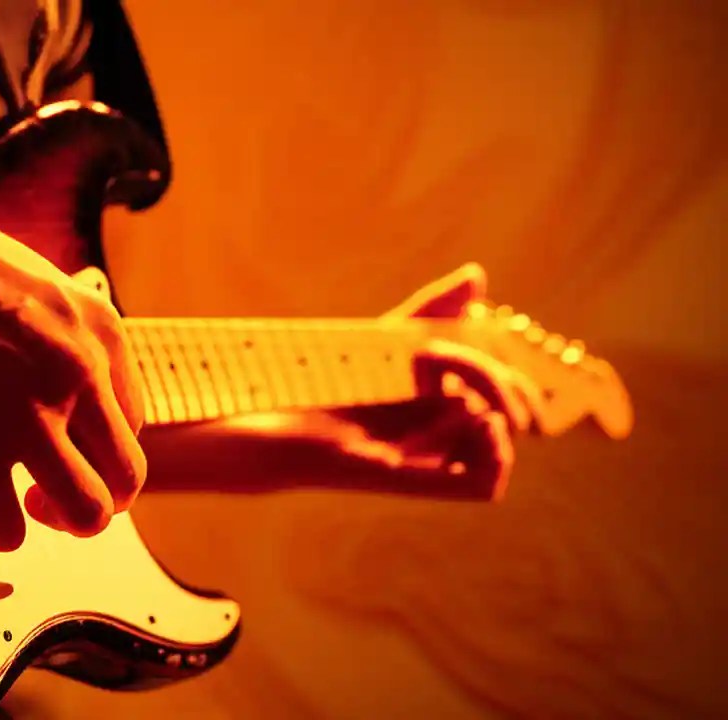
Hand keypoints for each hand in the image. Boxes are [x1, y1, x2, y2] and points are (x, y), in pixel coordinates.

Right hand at [0, 170, 145, 550]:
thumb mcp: (35, 284)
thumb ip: (60, 339)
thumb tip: (59, 385)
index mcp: (98, 331)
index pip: (133, 421)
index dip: (101, 448)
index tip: (74, 452)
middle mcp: (79, 374)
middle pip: (127, 475)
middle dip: (101, 499)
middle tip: (61, 498)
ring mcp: (30, 415)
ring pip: (89, 512)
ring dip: (64, 522)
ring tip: (30, 511)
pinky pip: (7, 528)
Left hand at [335, 263, 541, 498]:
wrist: (291, 420)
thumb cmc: (338, 382)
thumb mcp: (394, 338)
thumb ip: (436, 310)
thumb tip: (478, 274)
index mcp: (449, 405)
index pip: (511, 395)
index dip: (522, 378)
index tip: (496, 347)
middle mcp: (449, 437)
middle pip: (512, 411)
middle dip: (503, 377)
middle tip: (448, 353)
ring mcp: (438, 461)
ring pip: (502, 441)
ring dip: (490, 394)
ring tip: (437, 371)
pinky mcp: (421, 483)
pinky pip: (486, 484)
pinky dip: (492, 452)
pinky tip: (470, 415)